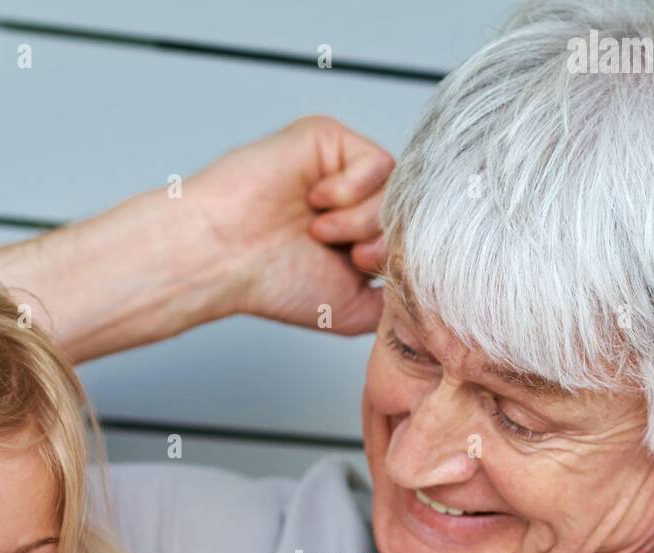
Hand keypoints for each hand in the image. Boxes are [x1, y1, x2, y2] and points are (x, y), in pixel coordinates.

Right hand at [189, 114, 393, 334]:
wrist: (226, 257)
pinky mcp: (330, 140)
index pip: (407, 236)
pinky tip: (315, 200)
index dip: (395, 256)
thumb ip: (394, 297)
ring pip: (395, 188)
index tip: (360, 269)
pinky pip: (376, 162)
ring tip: (319, 230)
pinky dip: (350, 190)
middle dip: (381, 239)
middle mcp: (352, 201)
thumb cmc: (273, 283)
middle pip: (407, 212)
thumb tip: (427, 286)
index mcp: (356, 236)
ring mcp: (342, 169)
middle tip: (348, 254)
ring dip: (361, 219)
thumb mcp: (353, 311)